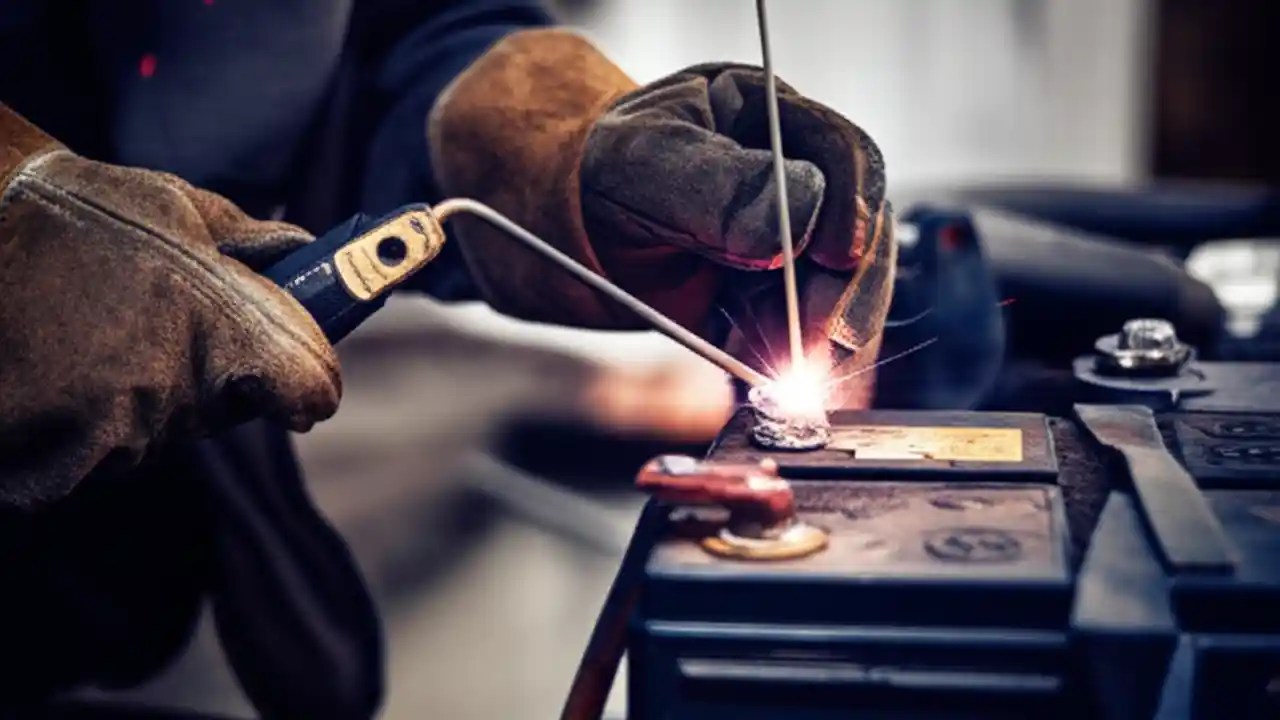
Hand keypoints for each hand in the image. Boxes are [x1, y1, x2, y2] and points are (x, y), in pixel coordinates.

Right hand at [0, 104, 339, 507]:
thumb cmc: (77, 211)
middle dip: (214, 376)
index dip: (311, 386)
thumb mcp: (178, 205)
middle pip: (231, 410)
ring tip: (93, 337)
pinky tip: (59, 372)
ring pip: (163, 433)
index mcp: (222, 324)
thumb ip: (252, 242)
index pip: (309, 389)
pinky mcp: (55, 466)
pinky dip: (85, 428)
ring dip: (143, 399)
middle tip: (156, 324)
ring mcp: (114, 431)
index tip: (302, 384)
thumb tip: (305, 254)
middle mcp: (176, 386)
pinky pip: (100, 458)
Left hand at [430, 30, 894, 406]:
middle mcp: (789, 177)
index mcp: (765, 119)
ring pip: (841, 291)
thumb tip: (795, 225)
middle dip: (849, 292)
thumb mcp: (638, 166)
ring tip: (804, 378)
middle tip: (823, 343)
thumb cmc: (587, 175)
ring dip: (831, 340)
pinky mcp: (766, 299)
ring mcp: (784, 242)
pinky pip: (804, 333)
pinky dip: (800, 366)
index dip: (852, 207)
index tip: (835, 255)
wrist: (550, 227)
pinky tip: (785, 391)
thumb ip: (713, 186)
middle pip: (858, 232)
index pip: (844, 156)